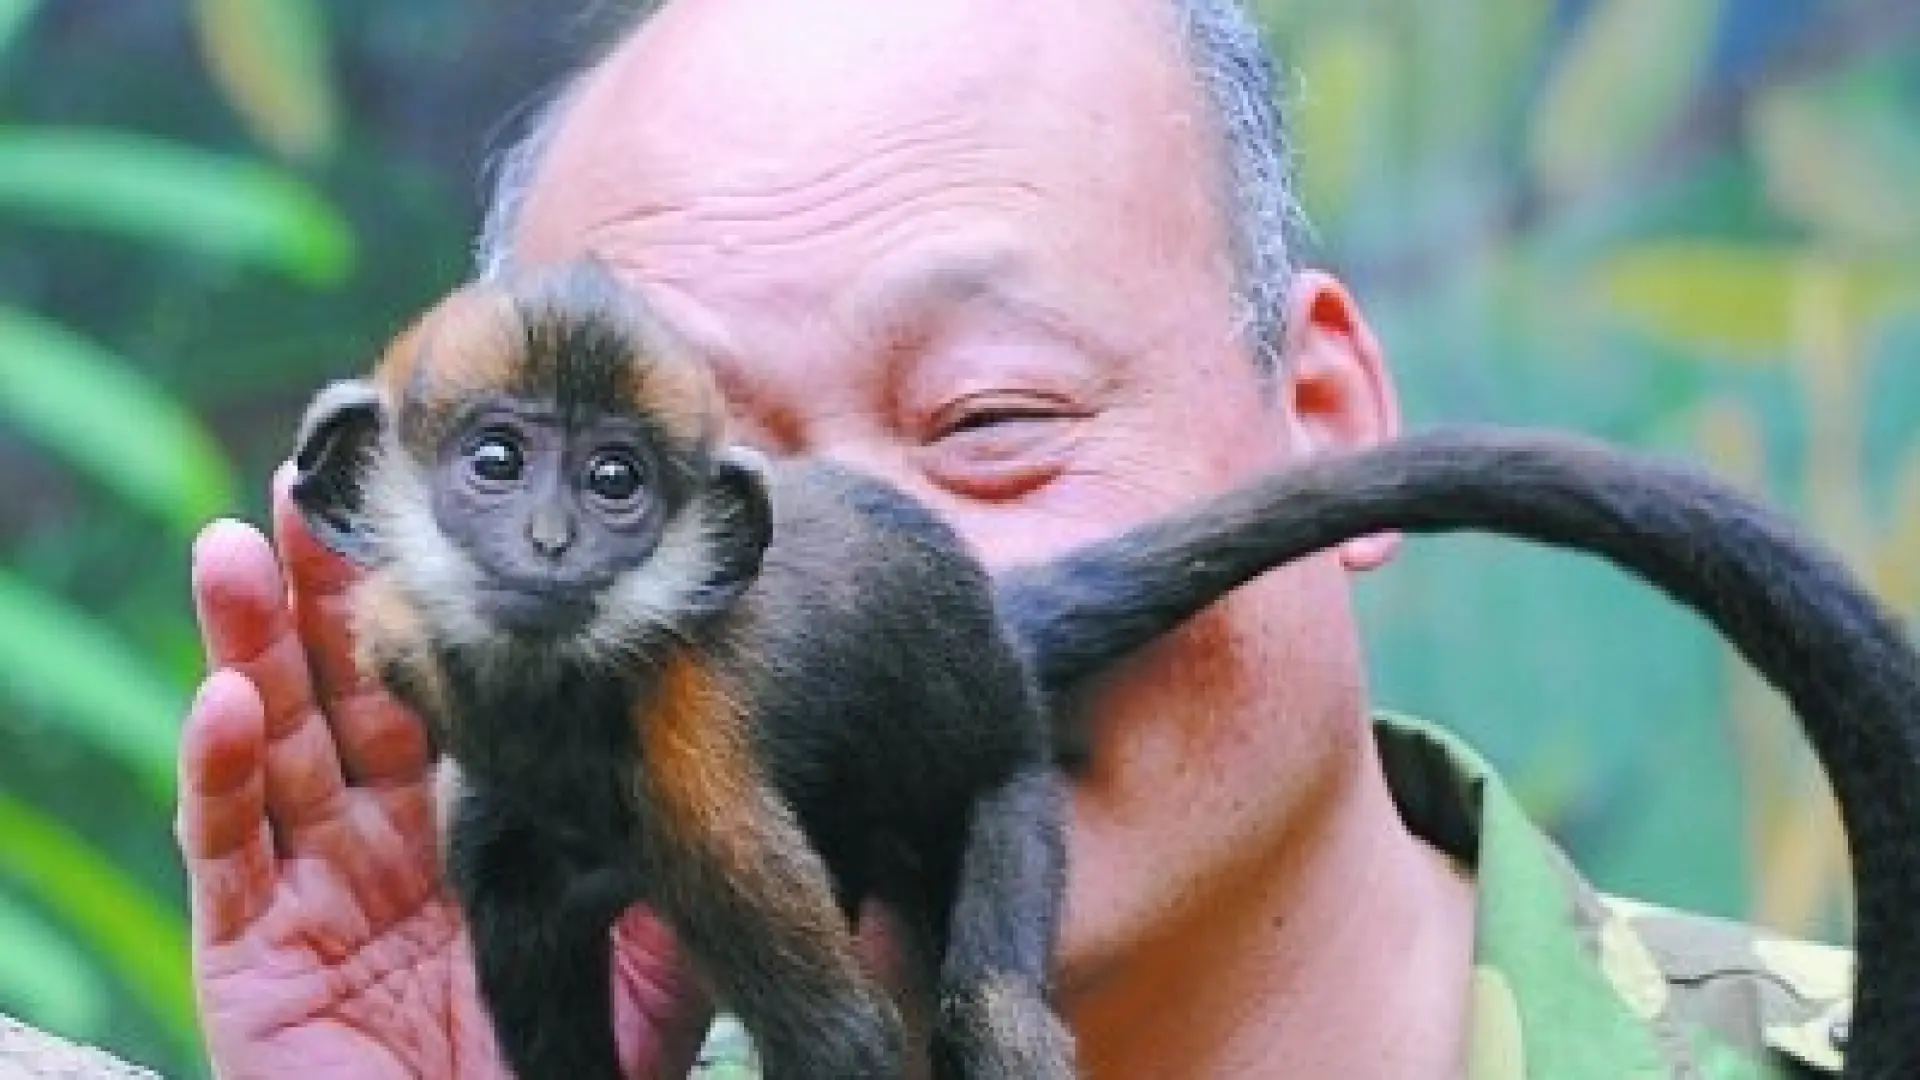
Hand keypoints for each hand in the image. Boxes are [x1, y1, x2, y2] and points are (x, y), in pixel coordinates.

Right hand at [177, 467, 714, 1078]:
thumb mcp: (652, 973)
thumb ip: (690, 879)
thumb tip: (779, 792)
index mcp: (468, 825)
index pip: (448, 687)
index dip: (442, 598)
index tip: (458, 500)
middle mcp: (383, 838)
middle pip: (349, 682)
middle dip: (333, 579)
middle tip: (332, 469)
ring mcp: (311, 888)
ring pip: (271, 737)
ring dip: (252, 636)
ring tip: (251, 538)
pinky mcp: (251, 953)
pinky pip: (226, 849)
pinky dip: (217, 768)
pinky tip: (226, 693)